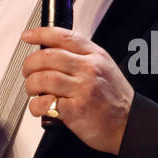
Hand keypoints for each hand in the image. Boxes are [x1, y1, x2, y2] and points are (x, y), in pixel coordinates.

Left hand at [21, 26, 134, 153]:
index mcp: (95, 56)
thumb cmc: (115, 99)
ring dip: (31, 86)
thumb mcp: (104, 68)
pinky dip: (36, 106)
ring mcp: (82, 89)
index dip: (40, 33)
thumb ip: (82, 57)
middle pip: (47, 57)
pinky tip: (40, 108)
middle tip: (28, 72)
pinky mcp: (76, 110)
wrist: (129, 124)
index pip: (63, 36)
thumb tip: (52, 52)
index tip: (27, 36)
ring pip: (43, 79)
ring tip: (34, 91)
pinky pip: (45, 103)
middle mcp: (89, 69)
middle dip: (29, 64)